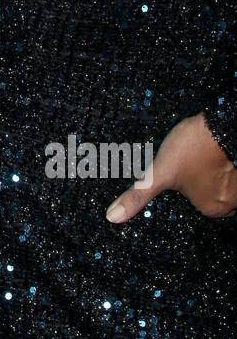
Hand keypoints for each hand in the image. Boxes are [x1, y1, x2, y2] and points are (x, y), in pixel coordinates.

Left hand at [106, 113, 236, 222]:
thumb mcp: (160, 171)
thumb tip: (113, 217)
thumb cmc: (194, 147)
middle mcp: (232, 203)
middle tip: (186, 162)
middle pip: (205, 194)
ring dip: (206, 171)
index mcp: (213, 210)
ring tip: (195, 156)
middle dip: (194, 181)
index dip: (180, 189)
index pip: (190, 206)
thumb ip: (138, 195)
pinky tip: (207, 151)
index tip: (175, 174)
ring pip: (216, 181)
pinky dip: (216, 163)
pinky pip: (224, 169)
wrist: (224, 121)